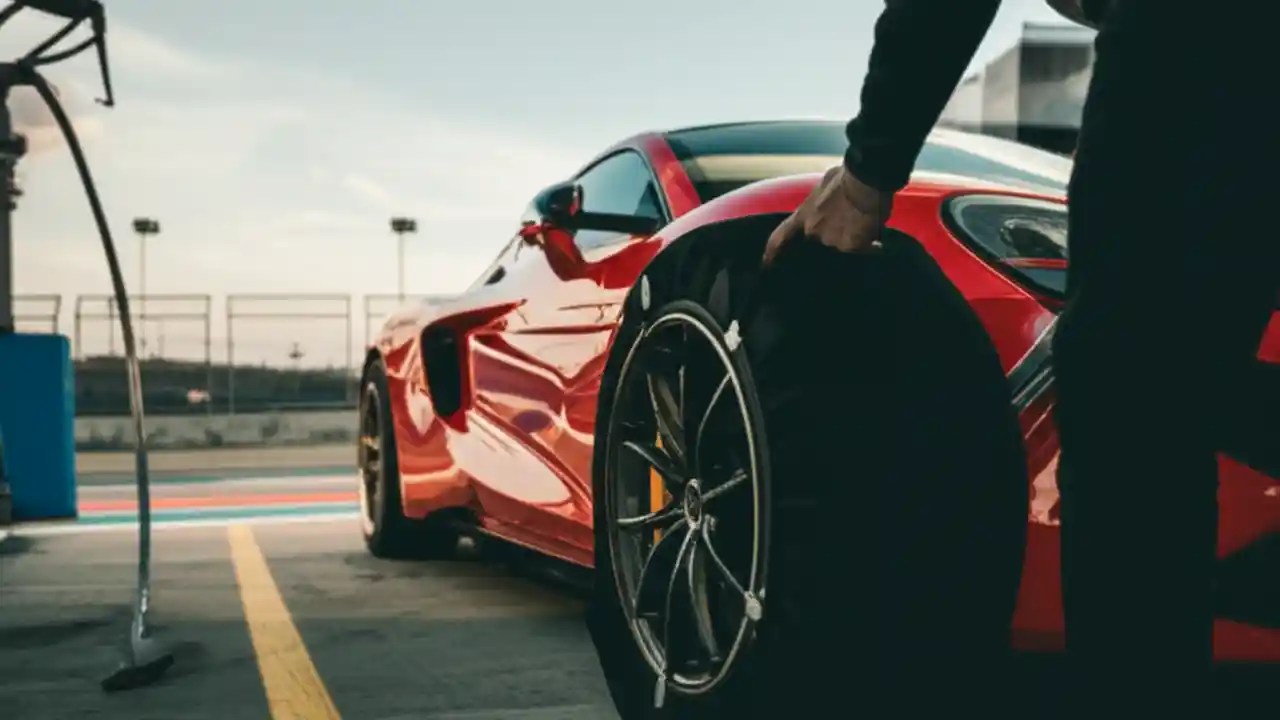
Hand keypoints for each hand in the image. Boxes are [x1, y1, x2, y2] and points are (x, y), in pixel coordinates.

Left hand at [762, 165, 893, 265]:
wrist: (866, 180)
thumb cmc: (846, 177)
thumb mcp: (826, 184)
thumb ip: (822, 200)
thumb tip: (828, 201)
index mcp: (804, 214)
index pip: (782, 237)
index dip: (773, 252)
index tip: (767, 264)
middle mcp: (813, 231)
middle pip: (820, 241)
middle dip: (833, 234)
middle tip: (848, 223)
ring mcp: (831, 241)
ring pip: (842, 245)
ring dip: (852, 238)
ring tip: (864, 223)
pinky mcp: (851, 247)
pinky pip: (860, 248)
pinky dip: (867, 243)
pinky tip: (876, 234)